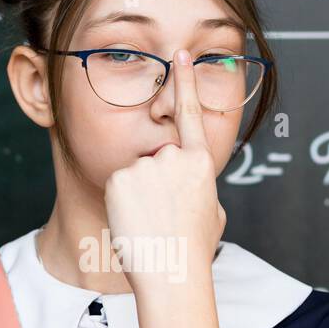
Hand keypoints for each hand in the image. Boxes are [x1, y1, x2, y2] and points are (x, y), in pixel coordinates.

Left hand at [103, 48, 226, 292]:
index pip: (191, 113)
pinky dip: (121, 203)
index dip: (186, 83)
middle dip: (153, 184)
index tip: (180, 55)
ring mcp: (146, 164)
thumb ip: (200, 190)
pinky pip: (117, 185)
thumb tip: (193, 190)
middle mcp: (173, 156)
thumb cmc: (194, 251)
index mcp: (200, 163)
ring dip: (137, 196)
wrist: (172, 272)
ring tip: (149, 223)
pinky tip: (134, 221)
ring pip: (134, 174)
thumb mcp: (212, 215)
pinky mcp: (120, 176)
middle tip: (161, 217)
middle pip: (154, 159)